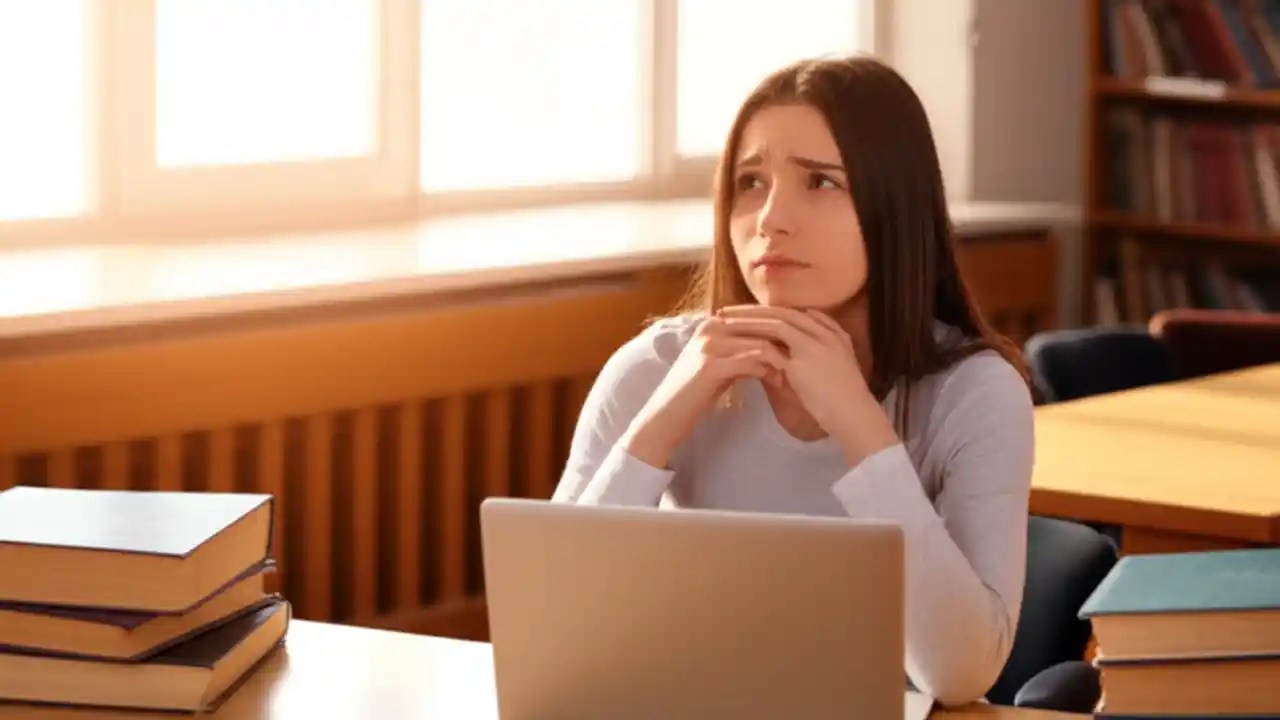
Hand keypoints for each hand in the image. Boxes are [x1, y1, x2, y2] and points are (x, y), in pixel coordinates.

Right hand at [621, 316, 787, 468]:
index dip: (782, 331)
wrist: (666, 414)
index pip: (758, 318)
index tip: (802, 346)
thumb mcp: (721, 364)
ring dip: (781, 359)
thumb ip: (743, 350)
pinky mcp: (711, 364)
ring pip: (760, 343)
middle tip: (806, 360)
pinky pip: (752, 361)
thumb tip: (775, 349)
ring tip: (794, 375)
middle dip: (786, 343)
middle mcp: (711, 326)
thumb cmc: (696, 392)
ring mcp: (710, 344)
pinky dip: (769, 371)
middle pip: (762, 326)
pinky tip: (779, 383)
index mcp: (714, 322)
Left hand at [717, 305, 898, 465]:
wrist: (856, 416)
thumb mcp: (836, 368)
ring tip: (724, 322)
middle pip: (782, 313)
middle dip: (753, 309)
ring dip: (747, 322)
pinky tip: (733, 348)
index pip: (796, 313)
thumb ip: (819, 353)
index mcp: (833, 334)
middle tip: (728, 309)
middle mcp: (823, 334)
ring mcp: (813, 347)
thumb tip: (794, 349)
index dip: (771, 310)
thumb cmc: (845, 400)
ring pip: (775, 325)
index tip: (749, 311)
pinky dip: (751, 346)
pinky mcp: (801, 364)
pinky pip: (770, 349)